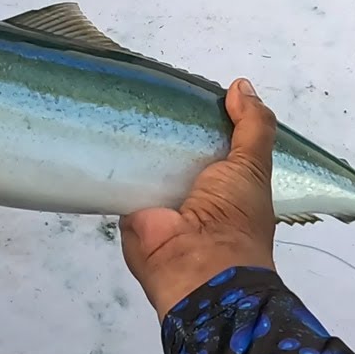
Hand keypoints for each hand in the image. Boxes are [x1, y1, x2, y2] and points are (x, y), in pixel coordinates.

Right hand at [120, 79, 277, 318]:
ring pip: (145, 163)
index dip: (203, 119)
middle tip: (149, 89)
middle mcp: (191, 191)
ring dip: (136, 141)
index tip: (188, 92)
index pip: (210, 143)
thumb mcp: (252, 165)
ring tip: (120, 100)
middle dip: (164, 126)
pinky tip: (101, 129)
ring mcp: (158, 202)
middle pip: (174, 150)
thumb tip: (242, 86)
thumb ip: (252, 126)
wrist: (197, 267)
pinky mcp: (129, 209)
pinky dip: (113, 162)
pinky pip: (119, 180)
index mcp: (224, 184)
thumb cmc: (233, 215)